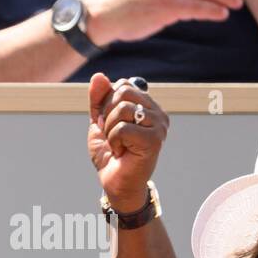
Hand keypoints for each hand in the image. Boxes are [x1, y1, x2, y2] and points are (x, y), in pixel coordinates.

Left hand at [87, 73, 168, 210]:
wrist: (114, 181)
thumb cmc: (110, 154)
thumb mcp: (98, 122)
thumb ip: (98, 100)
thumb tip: (99, 76)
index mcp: (147, 105)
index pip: (123, 85)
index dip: (106, 104)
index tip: (108, 124)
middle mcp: (157, 112)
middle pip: (123, 92)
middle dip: (107, 115)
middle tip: (112, 134)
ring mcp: (159, 125)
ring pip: (122, 109)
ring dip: (110, 130)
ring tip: (118, 144)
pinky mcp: (155, 139)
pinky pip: (123, 128)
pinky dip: (114, 141)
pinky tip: (122, 152)